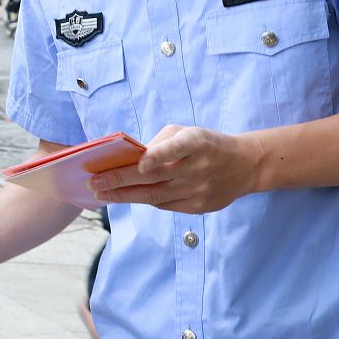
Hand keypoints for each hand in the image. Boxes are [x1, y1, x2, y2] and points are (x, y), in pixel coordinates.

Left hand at [89, 125, 263, 213]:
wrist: (245, 165)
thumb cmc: (206, 144)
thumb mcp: (187, 132)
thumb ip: (160, 143)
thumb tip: (131, 159)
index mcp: (196, 142)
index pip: (176, 148)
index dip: (157, 156)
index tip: (138, 164)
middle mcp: (198, 168)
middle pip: (155, 177)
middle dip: (120, 180)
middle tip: (94, 183)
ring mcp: (199, 190)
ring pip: (156, 196)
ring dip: (125, 195)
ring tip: (101, 193)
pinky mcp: (199, 207)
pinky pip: (165, 205)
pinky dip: (145, 200)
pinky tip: (126, 196)